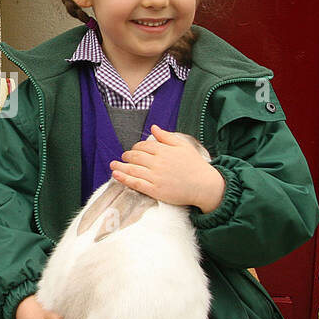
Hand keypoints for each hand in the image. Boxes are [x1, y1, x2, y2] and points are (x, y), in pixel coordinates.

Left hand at [109, 124, 225, 211]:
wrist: (204, 185)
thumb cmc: (195, 165)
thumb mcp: (183, 146)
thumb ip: (167, 136)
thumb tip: (153, 128)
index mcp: (164, 150)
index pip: (144, 146)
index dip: (136, 147)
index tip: (134, 150)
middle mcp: (158, 162)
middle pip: (135, 156)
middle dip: (127, 155)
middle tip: (124, 157)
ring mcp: (155, 177)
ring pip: (132, 169)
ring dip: (120, 166)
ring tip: (113, 165)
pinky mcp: (155, 190)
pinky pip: (135, 183)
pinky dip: (123, 178)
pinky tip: (116, 175)